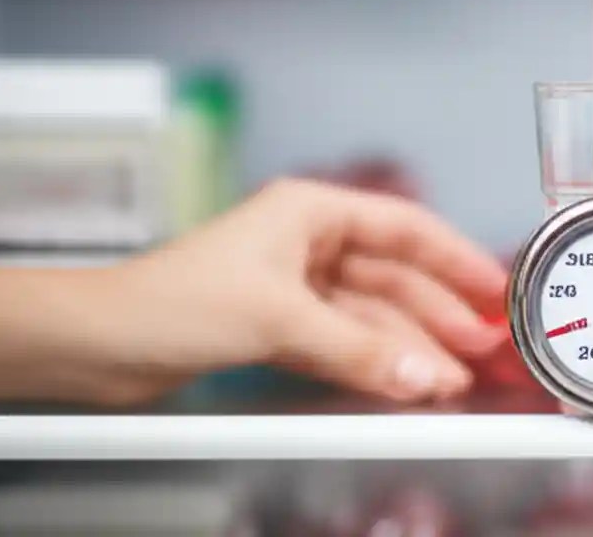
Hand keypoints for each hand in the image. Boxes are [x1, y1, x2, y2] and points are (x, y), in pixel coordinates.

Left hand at [10, 180, 508, 405]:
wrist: (99, 345)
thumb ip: (360, 349)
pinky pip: (345, 342)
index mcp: (308, 212)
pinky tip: (404, 380)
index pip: (403, 227)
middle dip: (438, 312)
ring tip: (450, 378)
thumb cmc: (171, 301)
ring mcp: (295, 288)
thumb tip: (426, 374)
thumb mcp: (279, 319)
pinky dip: (375, 362)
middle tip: (482, 345)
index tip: (492, 286)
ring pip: (371, 315)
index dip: (454, 257)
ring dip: (410, 346)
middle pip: (393, 276)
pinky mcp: (279, 328)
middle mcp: (306, 244)